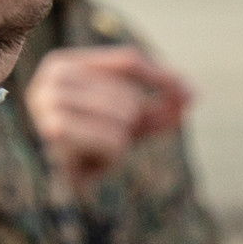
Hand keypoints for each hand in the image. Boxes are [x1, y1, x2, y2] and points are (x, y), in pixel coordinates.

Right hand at [23, 42, 190, 191]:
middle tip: (105, 137)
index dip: (163, 76)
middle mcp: (53, 76)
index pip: (128, 60)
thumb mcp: (129, 119)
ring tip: (95, 148)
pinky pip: (114, 140)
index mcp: (66, 62)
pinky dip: (113, 156)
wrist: (58, 183)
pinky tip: (91, 160)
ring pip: (124, 117)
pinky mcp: (55, 130)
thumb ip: (161, 105)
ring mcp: (50, 101)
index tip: (191, 94)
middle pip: (128, 95)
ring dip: (120, 141)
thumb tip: (192, 94)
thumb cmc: (92, 143)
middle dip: (131, 123)